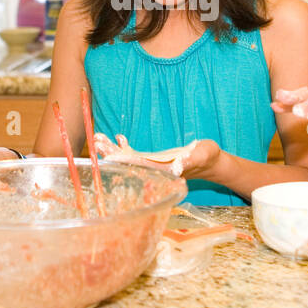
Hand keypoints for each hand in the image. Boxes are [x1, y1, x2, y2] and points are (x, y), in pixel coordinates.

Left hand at [92, 133, 218, 178]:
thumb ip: (190, 160)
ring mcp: (152, 165)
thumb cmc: (208, 157)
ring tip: (99, 138)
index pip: (138, 165)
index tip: (108, 154)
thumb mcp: (202, 155)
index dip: (122, 160)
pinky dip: (125, 147)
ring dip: (114, 149)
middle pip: (127, 163)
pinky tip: (119, 137)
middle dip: (111, 153)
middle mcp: (154, 170)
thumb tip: (177, 166)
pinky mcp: (154, 159)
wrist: (211, 161)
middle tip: (96, 142)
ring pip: (128, 158)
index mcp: (163, 171)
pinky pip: (135, 154)